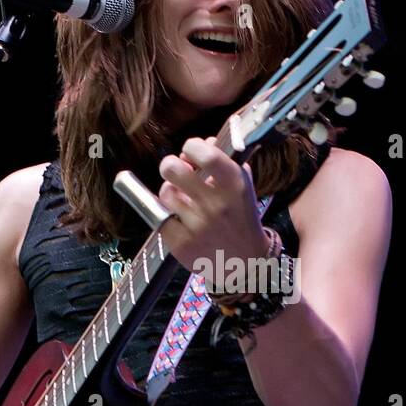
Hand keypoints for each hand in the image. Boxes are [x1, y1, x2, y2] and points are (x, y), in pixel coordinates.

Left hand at [156, 137, 268, 274]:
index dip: (191, 146)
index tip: (191, 151)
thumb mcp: (243, 187)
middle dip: (170, 164)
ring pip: (165, 192)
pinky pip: (160, 217)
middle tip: (176, 171)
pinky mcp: (182, 244)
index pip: (205, 153)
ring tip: (182, 200)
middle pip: (172, 168)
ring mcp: (197, 225)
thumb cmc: (241, 218)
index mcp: (234, 185)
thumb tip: (203, 141)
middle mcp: (216, 204)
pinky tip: (178, 218)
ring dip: (170, 192)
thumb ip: (225, 161)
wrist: (245, 264)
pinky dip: (167, 214)